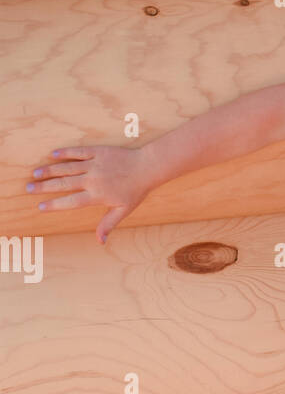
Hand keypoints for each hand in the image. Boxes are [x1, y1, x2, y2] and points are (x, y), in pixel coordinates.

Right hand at [26, 144, 153, 243]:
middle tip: (28, 188)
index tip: (40, 207)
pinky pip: (79, 152)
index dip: (54, 205)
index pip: (70, 202)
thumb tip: (99, 241)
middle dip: (44, 187)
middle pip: (63, 184)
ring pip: (67, 167)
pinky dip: (66, 152)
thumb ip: (108, 224)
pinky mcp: (98, 152)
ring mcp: (94, 165)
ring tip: (35, 173)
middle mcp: (92, 180)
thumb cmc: (136, 191)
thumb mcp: (123, 211)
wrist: (147, 168)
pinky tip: (53, 154)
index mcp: (97, 196)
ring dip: (50, 170)